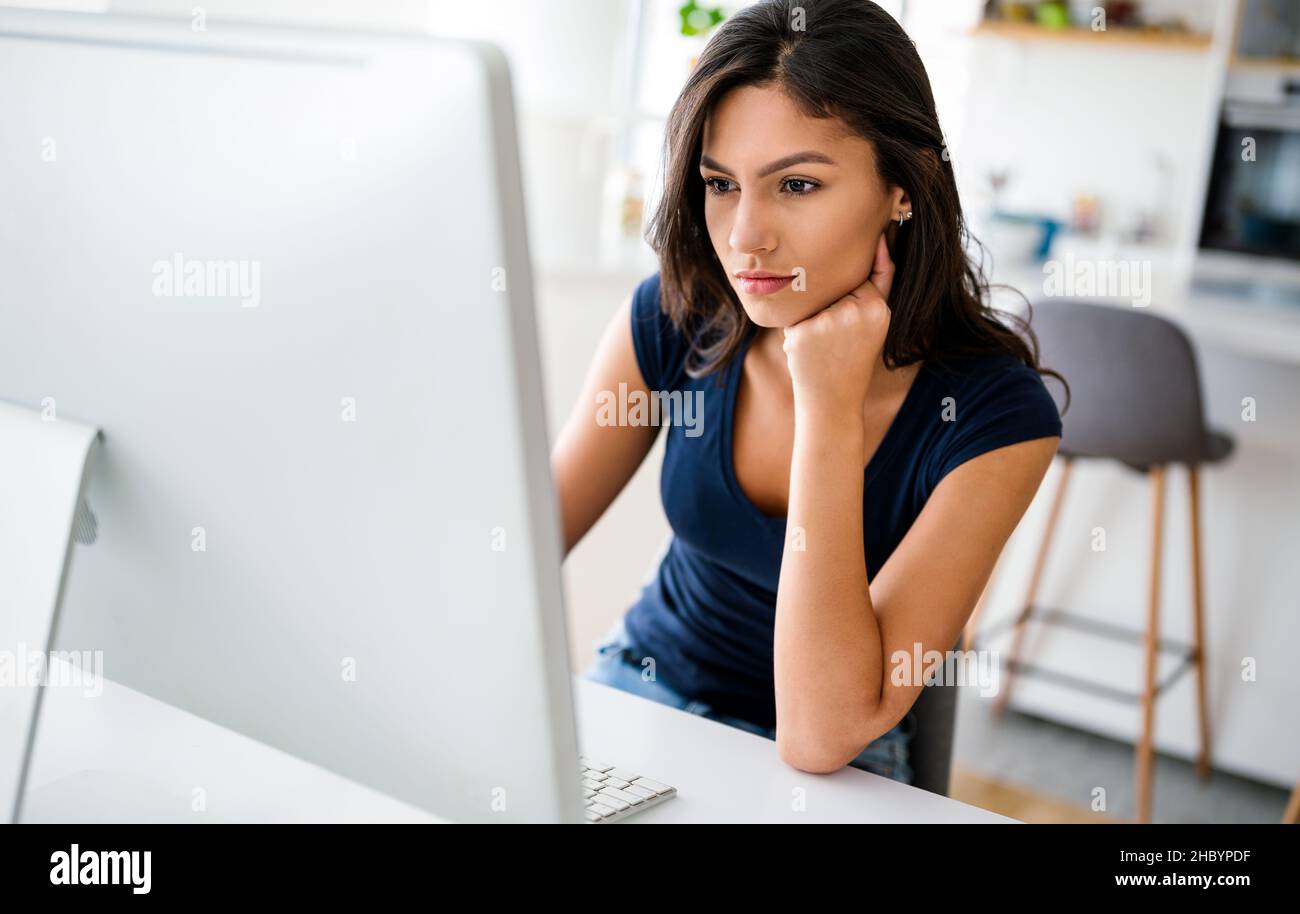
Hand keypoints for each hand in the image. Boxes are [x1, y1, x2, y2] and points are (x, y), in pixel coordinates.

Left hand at [781, 232, 893, 416]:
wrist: (833, 400)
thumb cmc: (852, 356)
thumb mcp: (876, 319)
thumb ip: (880, 279)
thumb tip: (878, 239)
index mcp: (879, 307)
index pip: (857, 278)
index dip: (849, 296)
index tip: (850, 316)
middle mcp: (856, 312)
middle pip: (833, 288)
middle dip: (829, 307)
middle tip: (835, 340)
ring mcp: (829, 322)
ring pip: (812, 301)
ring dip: (811, 319)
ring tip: (822, 347)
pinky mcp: (804, 332)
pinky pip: (794, 316)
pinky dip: (796, 331)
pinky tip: (807, 352)